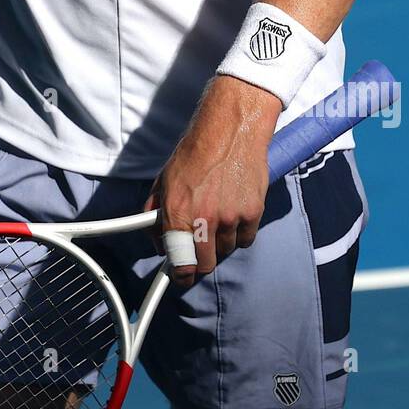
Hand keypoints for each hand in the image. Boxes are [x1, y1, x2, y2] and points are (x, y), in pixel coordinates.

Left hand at [145, 75, 280, 287]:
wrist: (230, 130)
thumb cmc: (194, 152)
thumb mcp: (163, 181)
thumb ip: (155, 214)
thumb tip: (157, 242)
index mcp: (178, 212)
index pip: (180, 262)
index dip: (181, 276)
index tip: (181, 278)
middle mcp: (204, 219)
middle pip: (206, 264)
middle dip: (200, 261)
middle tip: (198, 249)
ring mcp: (231, 217)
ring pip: (226, 250)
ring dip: (220, 243)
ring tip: (217, 217)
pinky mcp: (253, 213)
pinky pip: (246, 238)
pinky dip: (240, 232)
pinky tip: (234, 212)